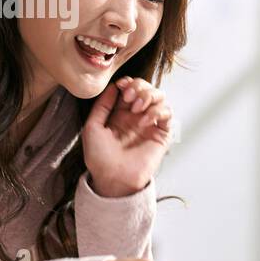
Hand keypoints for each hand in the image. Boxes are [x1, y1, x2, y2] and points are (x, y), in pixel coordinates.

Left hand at [81, 77, 172, 197]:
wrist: (112, 178)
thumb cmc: (99, 157)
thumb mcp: (92, 127)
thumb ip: (102, 105)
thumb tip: (113, 86)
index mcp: (120, 113)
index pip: (130, 87)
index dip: (128, 82)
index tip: (121, 86)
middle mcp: (137, 116)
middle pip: (146, 87)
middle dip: (139, 86)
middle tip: (129, 97)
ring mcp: (150, 123)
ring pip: (160, 96)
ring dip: (149, 95)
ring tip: (137, 108)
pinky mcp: (161, 134)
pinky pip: (167, 112)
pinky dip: (158, 110)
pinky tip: (145, 120)